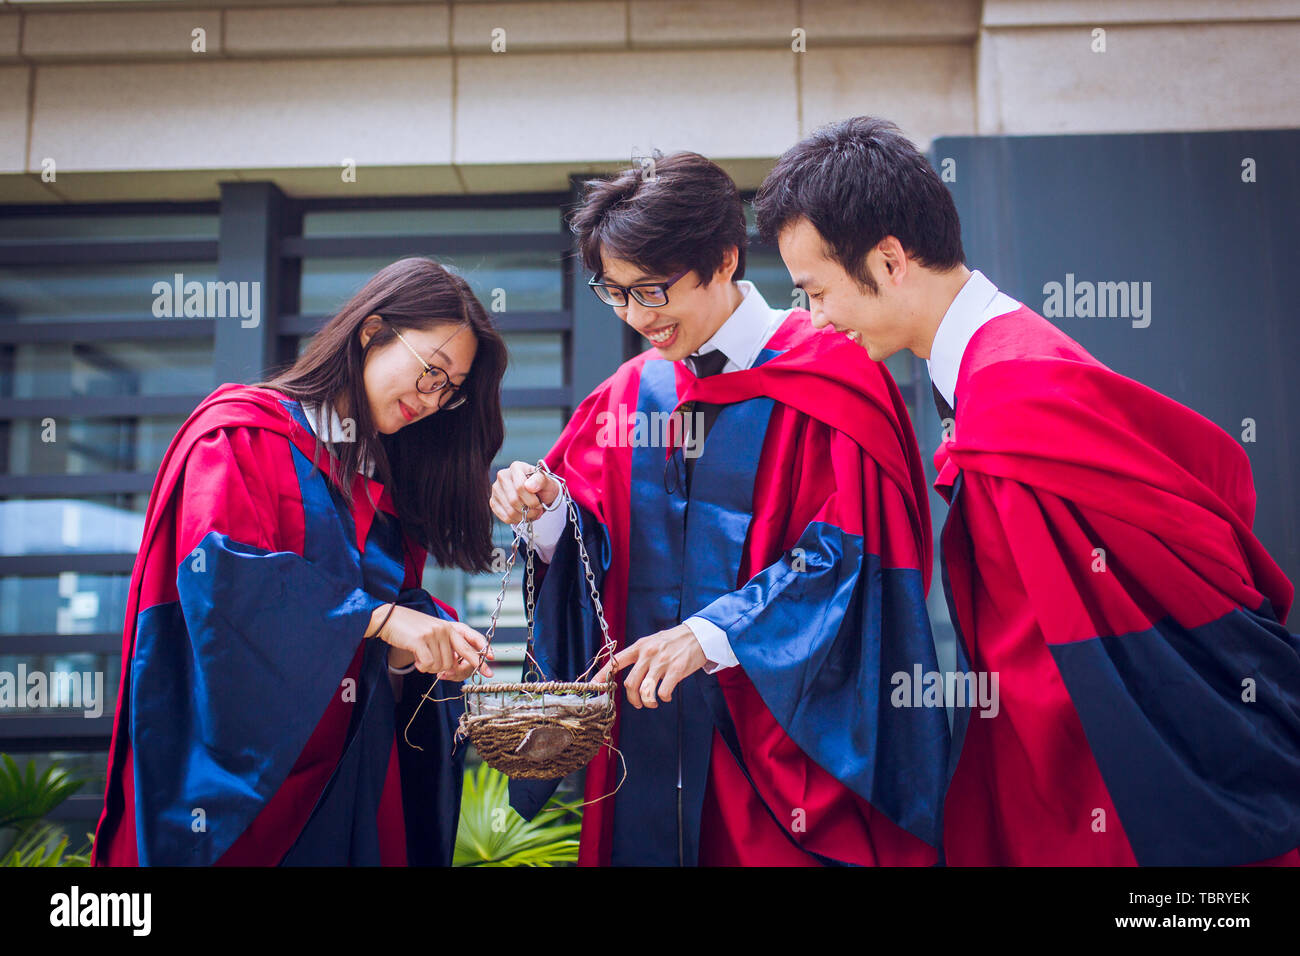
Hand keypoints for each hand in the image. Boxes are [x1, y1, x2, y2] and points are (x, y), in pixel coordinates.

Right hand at [372, 604, 493, 680]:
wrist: (388, 619)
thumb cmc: (410, 630)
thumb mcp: (432, 633)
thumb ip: (445, 645)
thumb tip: (455, 666)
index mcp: (449, 627)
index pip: (470, 639)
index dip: (482, 650)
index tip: (492, 659)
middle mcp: (444, 629)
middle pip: (459, 658)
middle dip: (465, 668)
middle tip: (462, 675)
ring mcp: (434, 634)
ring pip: (442, 665)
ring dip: (431, 668)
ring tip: (422, 659)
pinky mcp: (421, 640)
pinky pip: (429, 665)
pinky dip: (422, 667)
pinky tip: (416, 660)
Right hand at [490, 460, 561, 524]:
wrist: (538, 493)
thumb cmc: (542, 487)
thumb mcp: (547, 482)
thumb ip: (540, 481)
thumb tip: (529, 486)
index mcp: (516, 467)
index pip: (520, 487)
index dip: (531, 500)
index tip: (539, 504)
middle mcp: (502, 476)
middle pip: (513, 500)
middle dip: (528, 510)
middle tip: (537, 510)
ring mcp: (496, 489)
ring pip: (509, 510)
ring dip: (524, 516)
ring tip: (531, 513)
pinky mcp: (493, 501)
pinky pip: (504, 517)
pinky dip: (516, 520)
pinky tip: (522, 515)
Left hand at [593, 623, 707, 708]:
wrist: (698, 635)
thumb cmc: (674, 641)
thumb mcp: (653, 641)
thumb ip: (640, 655)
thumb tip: (627, 672)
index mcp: (640, 647)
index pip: (616, 661)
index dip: (603, 675)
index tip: (594, 685)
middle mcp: (648, 654)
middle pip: (630, 684)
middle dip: (632, 699)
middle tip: (638, 703)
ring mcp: (662, 662)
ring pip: (645, 691)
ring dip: (647, 702)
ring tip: (652, 702)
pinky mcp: (676, 670)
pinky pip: (662, 692)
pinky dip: (663, 698)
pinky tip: (667, 695)